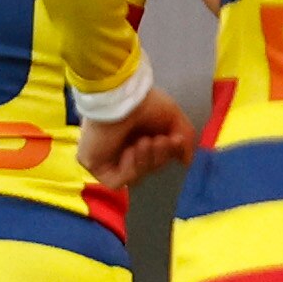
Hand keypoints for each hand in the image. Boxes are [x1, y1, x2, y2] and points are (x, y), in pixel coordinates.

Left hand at [79, 89, 193, 185]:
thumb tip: (186, 162)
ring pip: (135, 178)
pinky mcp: (95, 166)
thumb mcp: (174, 119)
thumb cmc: (144, 103)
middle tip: (160, 140)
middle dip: (159, 157)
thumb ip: (185, 141)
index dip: (168, 154)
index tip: (177, 140)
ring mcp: (108, 159)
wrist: (120, 98)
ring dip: (145, 161)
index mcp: (139, 137)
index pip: (157, 158)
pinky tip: (129, 151)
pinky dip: (129, 171)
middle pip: (149, 169)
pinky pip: (117, 183)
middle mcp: (123, 148)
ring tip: (143, 141)